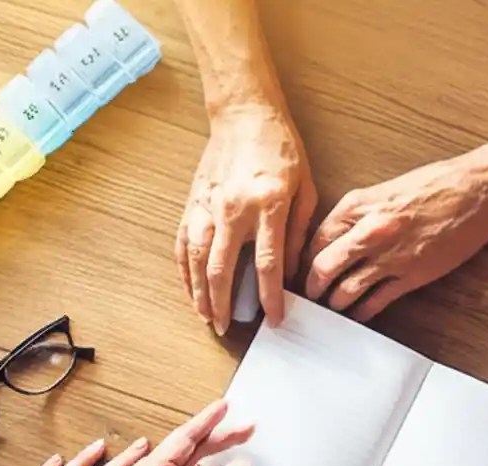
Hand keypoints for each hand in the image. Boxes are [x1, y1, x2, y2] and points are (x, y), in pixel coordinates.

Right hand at [176, 104, 317, 333]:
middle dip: (224, 305)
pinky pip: (182, 243)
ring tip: (206, 317)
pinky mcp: (192, 202)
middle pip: (222, 269)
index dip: (270, 297)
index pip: (267, 264)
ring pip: (195, 259)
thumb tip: (291, 271)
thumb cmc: (281, 150)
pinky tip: (190, 289)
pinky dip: (183, 270)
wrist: (245, 115)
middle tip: (228, 328)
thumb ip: (297, 231)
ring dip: (199, 293)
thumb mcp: (304, 189)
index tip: (274, 320)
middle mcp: (233, 209)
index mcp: (267, 205)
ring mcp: (207, 205)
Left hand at [303, 148, 487, 320]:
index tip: (301, 272)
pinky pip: (376, 302)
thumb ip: (357, 214)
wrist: (476, 192)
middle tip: (309, 297)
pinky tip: (358, 315)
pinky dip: (362, 312)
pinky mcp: (411, 276)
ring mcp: (390, 256)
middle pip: (323, 268)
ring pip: (346, 290)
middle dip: (312, 287)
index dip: (304, 260)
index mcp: (357, 205)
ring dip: (335, 304)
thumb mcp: (385, 189)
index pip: (316, 240)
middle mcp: (369, 231)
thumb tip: (335, 238)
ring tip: (332, 309)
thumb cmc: (436, 185)